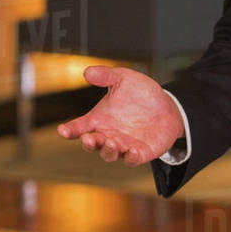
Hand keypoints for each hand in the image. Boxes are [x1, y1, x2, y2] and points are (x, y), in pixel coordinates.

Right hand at [56, 66, 184, 165]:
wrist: (167, 105)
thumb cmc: (141, 93)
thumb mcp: (123, 79)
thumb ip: (106, 76)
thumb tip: (87, 72)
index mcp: (99, 119)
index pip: (79, 127)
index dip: (69, 130)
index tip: (63, 130)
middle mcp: (108, 134)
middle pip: (92, 144)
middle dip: (89, 143)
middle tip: (88, 138)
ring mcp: (123, 145)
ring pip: (109, 154)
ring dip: (108, 150)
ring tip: (111, 142)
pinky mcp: (140, 153)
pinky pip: (133, 159)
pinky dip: (131, 157)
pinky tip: (133, 151)